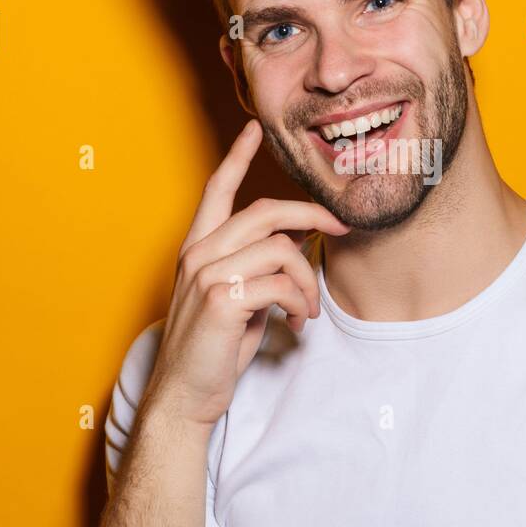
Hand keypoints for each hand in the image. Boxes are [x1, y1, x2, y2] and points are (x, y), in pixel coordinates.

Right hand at [146, 119, 349, 429]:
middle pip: (267, 211)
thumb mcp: (237, 298)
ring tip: (308, 310)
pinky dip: (300, 303)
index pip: (216, 190)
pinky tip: (297, 324)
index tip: (254, 130)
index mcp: (197, 248)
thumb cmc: (213, 349)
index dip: (236, 157)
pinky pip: (282, 284)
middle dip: (313, 216)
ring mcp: (207, 274)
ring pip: (281, 249)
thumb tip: (297, 238)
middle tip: (341, 228)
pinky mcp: (223, 299)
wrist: (184, 396)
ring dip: (308, 280)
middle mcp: (199, 254)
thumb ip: (257, 265)